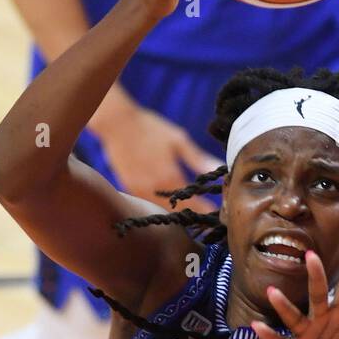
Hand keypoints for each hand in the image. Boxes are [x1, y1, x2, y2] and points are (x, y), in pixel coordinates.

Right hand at [94, 101, 218, 213]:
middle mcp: (156, 189)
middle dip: (192, 213)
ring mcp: (140, 191)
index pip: (194, 203)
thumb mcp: (178, 140)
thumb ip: (198, 159)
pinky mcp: (130, 189)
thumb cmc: (150, 128)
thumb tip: (220, 168)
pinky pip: (148, 204)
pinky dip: (159, 205)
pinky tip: (165, 202)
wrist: (118, 124)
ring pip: (162, 210)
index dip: (206, 209)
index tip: (216, 213)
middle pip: (178, 211)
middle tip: (203, 215)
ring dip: (175, 212)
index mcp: (171, 178)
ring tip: (187, 212)